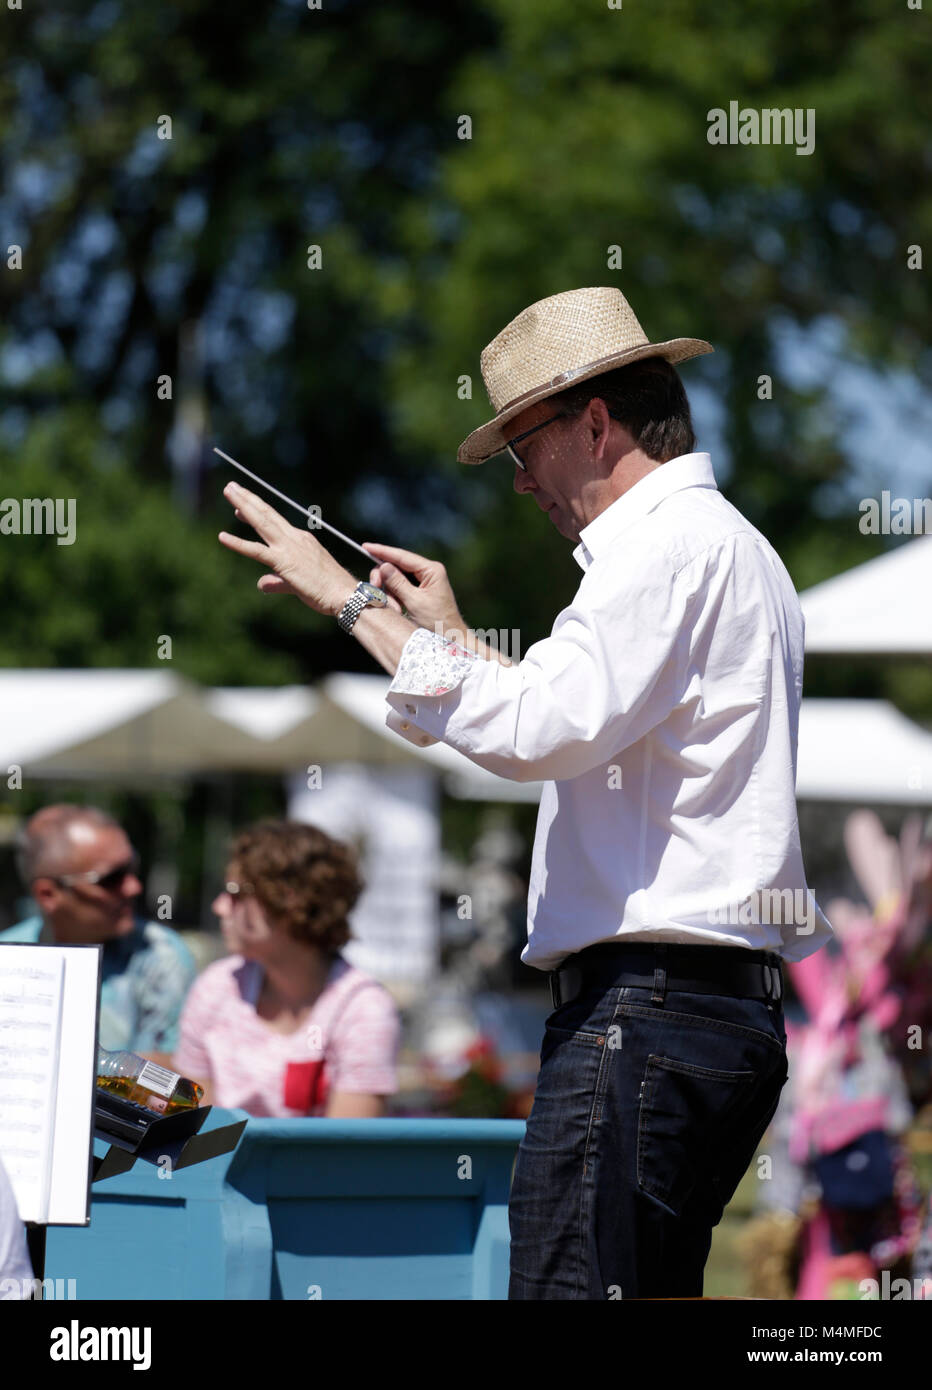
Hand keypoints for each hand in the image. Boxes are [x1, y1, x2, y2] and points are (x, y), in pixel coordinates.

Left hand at [219, 482, 355, 616]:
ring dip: (243, 505)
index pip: (275, 521)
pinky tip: (222, 537)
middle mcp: (294, 538)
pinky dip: (238, 543)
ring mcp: (288, 548)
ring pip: (261, 522)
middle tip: (231, 486)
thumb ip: (277, 582)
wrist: (344, 594)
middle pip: (267, 514)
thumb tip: (261, 584)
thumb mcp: (297, 583)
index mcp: (301, 540)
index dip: (257, 510)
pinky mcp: (284, 562)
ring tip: (228, 491)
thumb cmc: (328, 590)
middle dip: (248, 499)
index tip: (243, 503)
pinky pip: (256, 552)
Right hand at [362, 542, 466, 637]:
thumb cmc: (437, 622)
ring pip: (395, 579)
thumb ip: (397, 583)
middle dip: (384, 580)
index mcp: (431, 570)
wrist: (451, 639)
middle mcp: (428, 572)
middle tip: (375, 589)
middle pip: (397, 567)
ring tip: (396, 609)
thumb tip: (383, 565)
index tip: (365, 546)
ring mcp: (424, 581)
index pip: (402, 556)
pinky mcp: (419, 591)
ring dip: (390, 594)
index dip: (382, 551)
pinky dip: (395, 598)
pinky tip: (398, 609)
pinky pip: (400, 589)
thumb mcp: (414, 602)